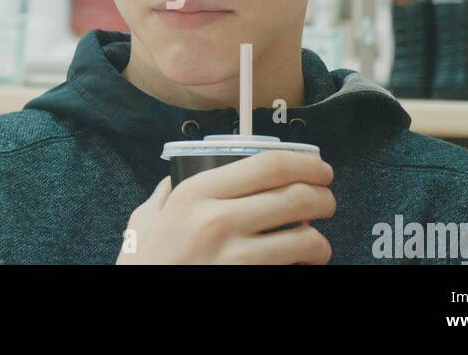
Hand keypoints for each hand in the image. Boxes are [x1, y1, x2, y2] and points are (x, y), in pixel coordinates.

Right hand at [116, 150, 334, 263]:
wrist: (140, 305)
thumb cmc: (145, 265)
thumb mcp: (145, 221)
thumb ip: (165, 194)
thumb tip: (181, 173)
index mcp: (195, 194)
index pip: (268, 165)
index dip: (305, 163)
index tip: (318, 168)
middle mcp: (218, 221)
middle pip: (296, 196)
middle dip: (324, 198)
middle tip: (326, 201)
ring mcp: (236, 259)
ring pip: (305, 238)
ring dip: (321, 240)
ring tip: (316, 241)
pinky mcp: (250, 283)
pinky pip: (293, 271)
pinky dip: (306, 268)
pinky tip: (301, 266)